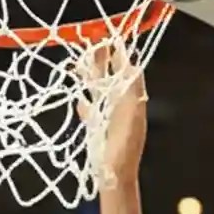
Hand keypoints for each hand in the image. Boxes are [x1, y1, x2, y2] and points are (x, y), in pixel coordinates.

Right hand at [74, 45, 147, 185]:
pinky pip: (89, 112)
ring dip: (90, 78)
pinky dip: (85, 104)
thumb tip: (133, 68)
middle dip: (103, 61)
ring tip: (80, 63)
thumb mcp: (131, 116)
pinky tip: (79, 99)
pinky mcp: (95, 130)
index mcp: (131, 100)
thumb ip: (131, 92)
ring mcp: (107, 117)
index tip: (112, 39)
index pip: (127, 72)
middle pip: (111, 78)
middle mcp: (120, 106)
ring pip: (98, 92)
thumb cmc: (124, 148)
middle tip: (94, 43)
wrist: (114, 175)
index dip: (121, 56)